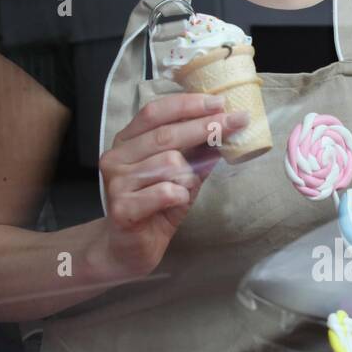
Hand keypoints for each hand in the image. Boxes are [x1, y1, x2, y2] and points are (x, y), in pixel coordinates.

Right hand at [97, 92, 247, 277]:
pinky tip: (176, 203)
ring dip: (189, 176)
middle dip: (204, 127)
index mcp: (128, 142)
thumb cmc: (154, 209)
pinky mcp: (122, 207)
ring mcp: (117, 182)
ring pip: (169, 164)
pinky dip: (179, 196)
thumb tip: (226, 130)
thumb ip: (197, 154)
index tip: (219, 103)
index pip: (155, 112)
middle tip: (235, 122)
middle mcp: (117, 157)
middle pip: (165, 135)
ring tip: (185, 189)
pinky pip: (164, 192)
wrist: (129, 249)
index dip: (187, 105)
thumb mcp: (181, 177)